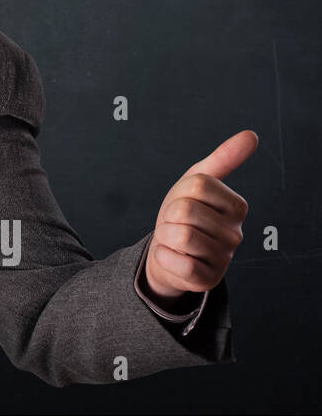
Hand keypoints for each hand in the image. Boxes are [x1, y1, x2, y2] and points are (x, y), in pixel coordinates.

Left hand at [143, 130, 255, 307]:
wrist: (168, 249)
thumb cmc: (183, 213)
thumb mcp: (196, 182)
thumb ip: (223, 158)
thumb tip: (251, 135)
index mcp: (237, 207)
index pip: (197, 185)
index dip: (180, 191)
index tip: (184, 201)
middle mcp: (236, 235)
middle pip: (184, 210)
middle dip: (169, 215)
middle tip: (176, 224)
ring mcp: (223, 259)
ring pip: (178, 235)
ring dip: (164, 236)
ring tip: (175, 240)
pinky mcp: (206, 280)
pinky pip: (174, 260)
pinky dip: (163, 256)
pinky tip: (174, 257)